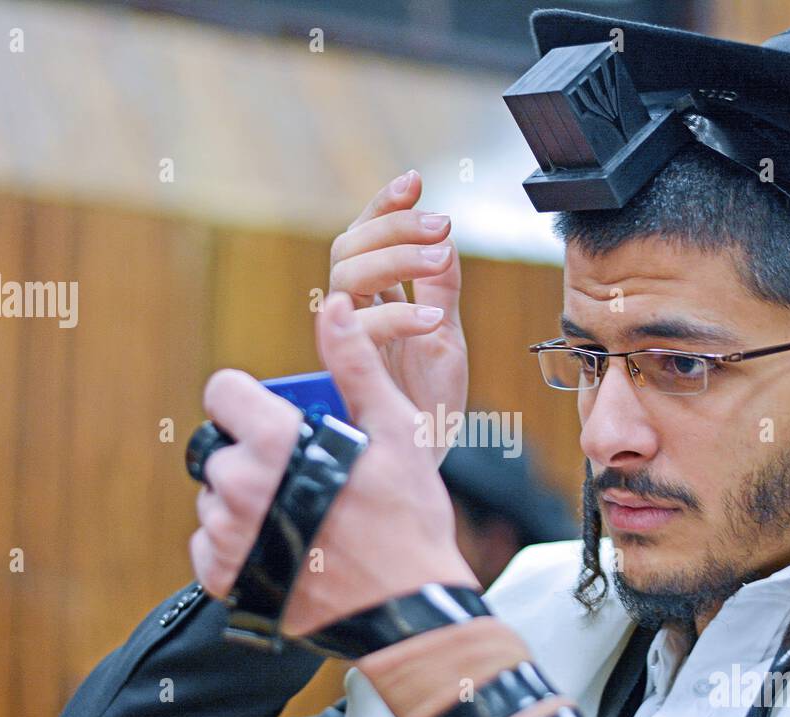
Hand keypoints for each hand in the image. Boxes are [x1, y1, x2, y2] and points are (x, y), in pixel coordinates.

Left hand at [191, 292, 477, 636]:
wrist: (408, 607)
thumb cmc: (409, 517)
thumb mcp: (394, 430)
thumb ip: (354, 366)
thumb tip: (334, 307)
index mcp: (274, 443)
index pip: (221, 392)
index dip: (247, 398)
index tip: (275, 415)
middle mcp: (239, 488)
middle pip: (219, 448)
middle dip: (252, 452)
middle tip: (299, 471)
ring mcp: (229, 537)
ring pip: (214, 497)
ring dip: (242, 499)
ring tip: (294, 512)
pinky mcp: (227, 579)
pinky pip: (208, 545)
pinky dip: (234, 543)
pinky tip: (276, 542)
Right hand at [329, 170, 466, 460]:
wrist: (422, 462)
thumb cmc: (427, 407)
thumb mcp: (445, 338)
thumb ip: (440, 288)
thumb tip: (443, 235)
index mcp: (369, 303)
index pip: (362, 240)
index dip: (381, 207)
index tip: (413, 180)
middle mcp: (348, 318)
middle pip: (348, 248)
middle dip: (393, 228)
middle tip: (439, 226)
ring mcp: (344, 343)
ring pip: (347, 277)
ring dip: (395, 259)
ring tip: (440, 258)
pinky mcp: (347, 374)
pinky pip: (359, 331)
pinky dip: (397, 316)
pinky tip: (432, 318)